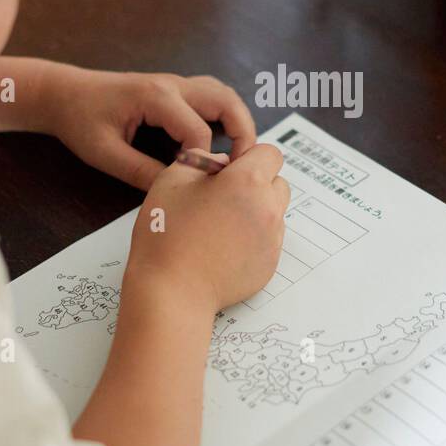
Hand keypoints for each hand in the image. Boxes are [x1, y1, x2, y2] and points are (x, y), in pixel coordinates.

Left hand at [49, 69, 257, 189]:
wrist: (64, 92)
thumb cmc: (79, 118)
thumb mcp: (104, 152)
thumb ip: (140, 172)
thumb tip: (175, 192)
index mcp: (155, 97)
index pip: (198, 131)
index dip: (206, 161)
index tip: (204, 186)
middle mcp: (172, 85)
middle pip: (226, 101)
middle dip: (243, 133)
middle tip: (244, 167)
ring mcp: (175, 83)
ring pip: (224, 95)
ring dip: (238, 122)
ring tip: (239, 156)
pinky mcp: (174, 89)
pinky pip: (212, 97)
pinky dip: (226, 116)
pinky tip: (221, 141)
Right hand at [124, 144, 290, 312]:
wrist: (172, 291)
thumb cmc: (167, 233)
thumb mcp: (172, 179)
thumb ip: (202, 158)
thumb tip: (223, 162)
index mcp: (247, 181)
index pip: (270, 153)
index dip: (250, 158)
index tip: (230, 170)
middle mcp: (268, 208)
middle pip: (278, 183)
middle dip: (257, 184)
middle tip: (224, 197)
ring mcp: (272, 240)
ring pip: (275, 212)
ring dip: (256, 211)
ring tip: (221, 225)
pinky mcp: (270, 265)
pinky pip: (269, 241)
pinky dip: (253, 239)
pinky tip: (224, 248)